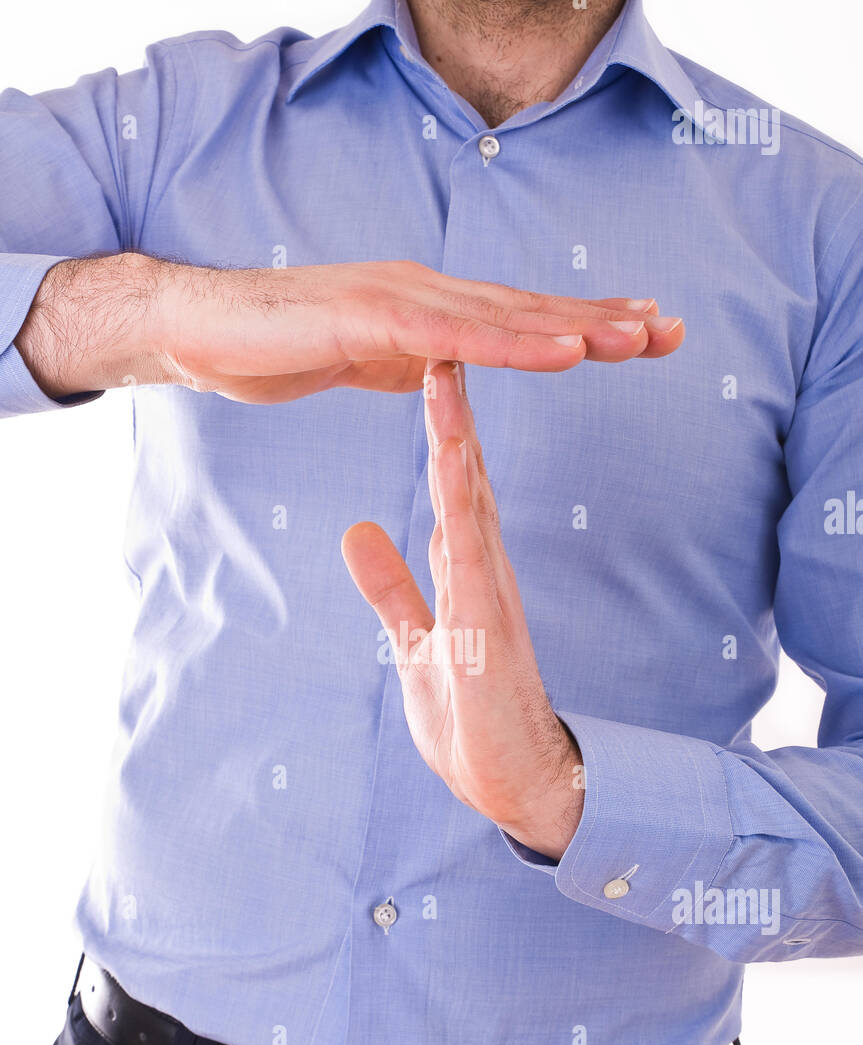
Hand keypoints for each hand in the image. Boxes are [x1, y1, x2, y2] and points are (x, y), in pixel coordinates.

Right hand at [15, 252, 682, 402]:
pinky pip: (459, 336)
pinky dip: (517, 343)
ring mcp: (403, 300)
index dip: (580, 327)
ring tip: (641, 337)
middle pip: (529, 312)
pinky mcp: (375, 318)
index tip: (640, 335)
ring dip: (577, 327)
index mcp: (429, 310)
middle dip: (603, 320)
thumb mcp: (365, 360)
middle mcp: (428, 294)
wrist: (202, 326)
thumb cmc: (279, 343)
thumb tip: (445, 369)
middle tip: (673, 329)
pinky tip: (566, 349)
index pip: (518, 321)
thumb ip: (411, 361)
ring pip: (507, 318)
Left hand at [341, 357, 587, 859]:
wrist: (516, 784)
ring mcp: (490, 597)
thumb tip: (359, 533)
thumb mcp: (418, 644)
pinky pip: (475, 556)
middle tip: (444, 338)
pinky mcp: (490, 630)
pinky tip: (455, 464)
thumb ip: (392, 589)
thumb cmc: (473, 721)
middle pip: (465, 476)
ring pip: (472, 502)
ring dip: (457, 439)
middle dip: (452, 409)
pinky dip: (465, 506)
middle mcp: (483, 572)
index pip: (450, 483)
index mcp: (467, 571)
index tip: (428, 367)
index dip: (438, 426)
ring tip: (445, 376)